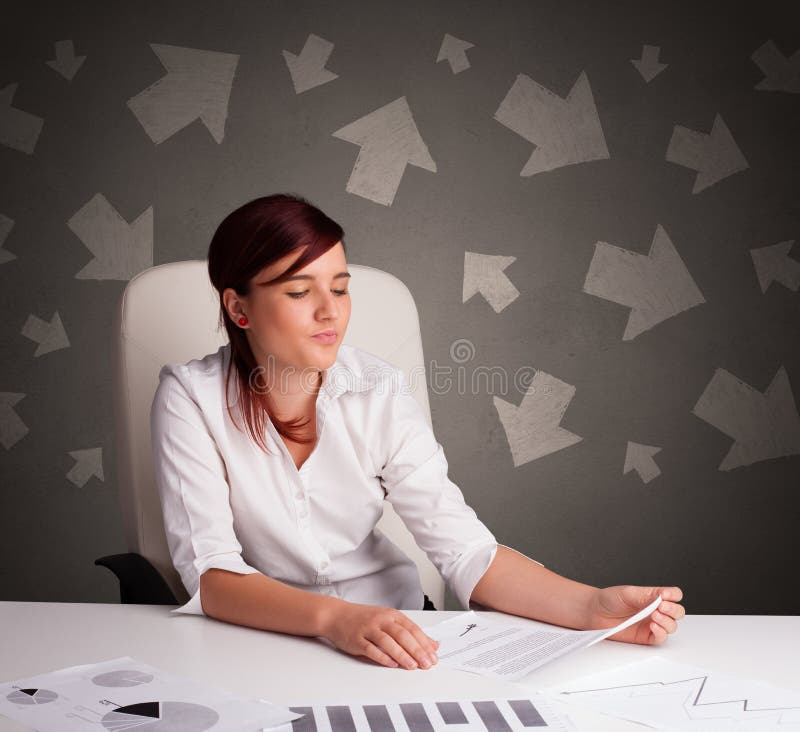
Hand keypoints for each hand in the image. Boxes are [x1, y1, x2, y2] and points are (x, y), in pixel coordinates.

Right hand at [321, 600, 439, 669]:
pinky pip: (371, 649)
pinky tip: (392, 664)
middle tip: (427, 663)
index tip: (434, 655)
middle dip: (417, 650)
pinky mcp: (357, 639)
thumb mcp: (388, 620)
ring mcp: (368, 629)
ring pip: (388, 642)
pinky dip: (382, 657)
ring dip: (402, 655)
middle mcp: (381, 620)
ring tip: (412, 666)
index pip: (412, 628)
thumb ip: (409, 631)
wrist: (337, 615)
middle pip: (403, 635)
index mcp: (391, 615)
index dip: (424, 642)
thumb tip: (431, 644)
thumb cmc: (364, 619)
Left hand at [586, 585, 684, 644]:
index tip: (666, 596)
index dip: (674, 595)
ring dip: (667, 621)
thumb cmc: (609, 600)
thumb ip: (647, 595)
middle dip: (673, 610)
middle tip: (662, 607)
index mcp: (652, 597)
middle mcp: (655, 610)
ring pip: (672, 626)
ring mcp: (652, 624)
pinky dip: (661, 632)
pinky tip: (652, 625)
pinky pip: (661, 638)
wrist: (594, 612)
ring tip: (654, 616)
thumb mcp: (628, 593)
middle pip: (677, 612)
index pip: (673, 595)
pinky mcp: (646, 636)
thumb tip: (664, 594)